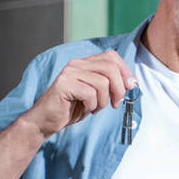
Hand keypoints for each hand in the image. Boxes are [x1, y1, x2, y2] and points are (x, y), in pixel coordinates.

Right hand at [21, 51, 135, 137]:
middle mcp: (77, 64)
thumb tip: (132, 82)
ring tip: (95, 108)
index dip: (125, 71)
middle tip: (116, 103)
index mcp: (85, 63)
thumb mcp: (95, 95)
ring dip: (104, 101)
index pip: (111, 56)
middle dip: (119, 88)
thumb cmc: (71, 109)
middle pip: (110, 68)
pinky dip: (92, 105)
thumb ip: (110, 85)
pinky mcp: (64, 84)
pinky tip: (85, 109)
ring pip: (102, 82)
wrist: (46, 121)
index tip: (130, 87)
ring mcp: (69, 73)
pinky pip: (90, 94)